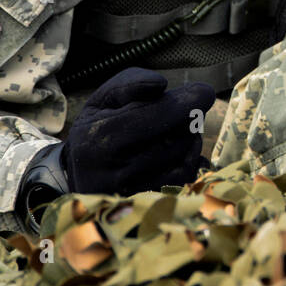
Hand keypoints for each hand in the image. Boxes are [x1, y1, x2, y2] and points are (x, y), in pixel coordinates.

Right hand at [63, 67, 215, 194]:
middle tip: (188, 103)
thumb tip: (161, 84)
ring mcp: (135, 191)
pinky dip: (190, 156)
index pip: (155, 116)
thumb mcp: (101, 100)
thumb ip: (129, 83)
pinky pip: (185, 176)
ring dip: (190, 134)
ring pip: (184, 155)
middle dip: (189, 115)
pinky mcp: (148, 202)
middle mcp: (118, 170)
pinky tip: (180, 145)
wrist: (81, 176)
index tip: (205, 91)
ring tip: (178, 124)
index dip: (187, 101)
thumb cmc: (95, 130)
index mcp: (101, 138)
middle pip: (176, 136)